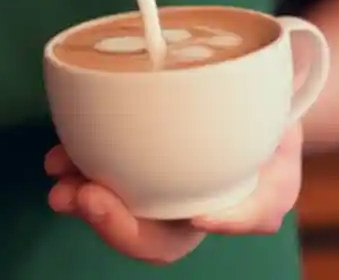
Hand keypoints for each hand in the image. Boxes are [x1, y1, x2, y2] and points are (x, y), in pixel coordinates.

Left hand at [44, 124, 303, 265]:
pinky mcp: (136, 137)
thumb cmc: (278, 142)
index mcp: (197, 218)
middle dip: (89, 210)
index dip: (123, 231)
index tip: (98, 199)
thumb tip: (204, 220)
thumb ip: (255, 210)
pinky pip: (100, 151)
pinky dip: (78, 149)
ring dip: (74, 182)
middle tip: (68, 192)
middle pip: (120, 221)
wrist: (274, 97)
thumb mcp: (281, 180)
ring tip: (57, 164)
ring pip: (103, 189)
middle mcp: (166, 202)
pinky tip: (66, 141)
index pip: (155, 242)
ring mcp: (148, 170)